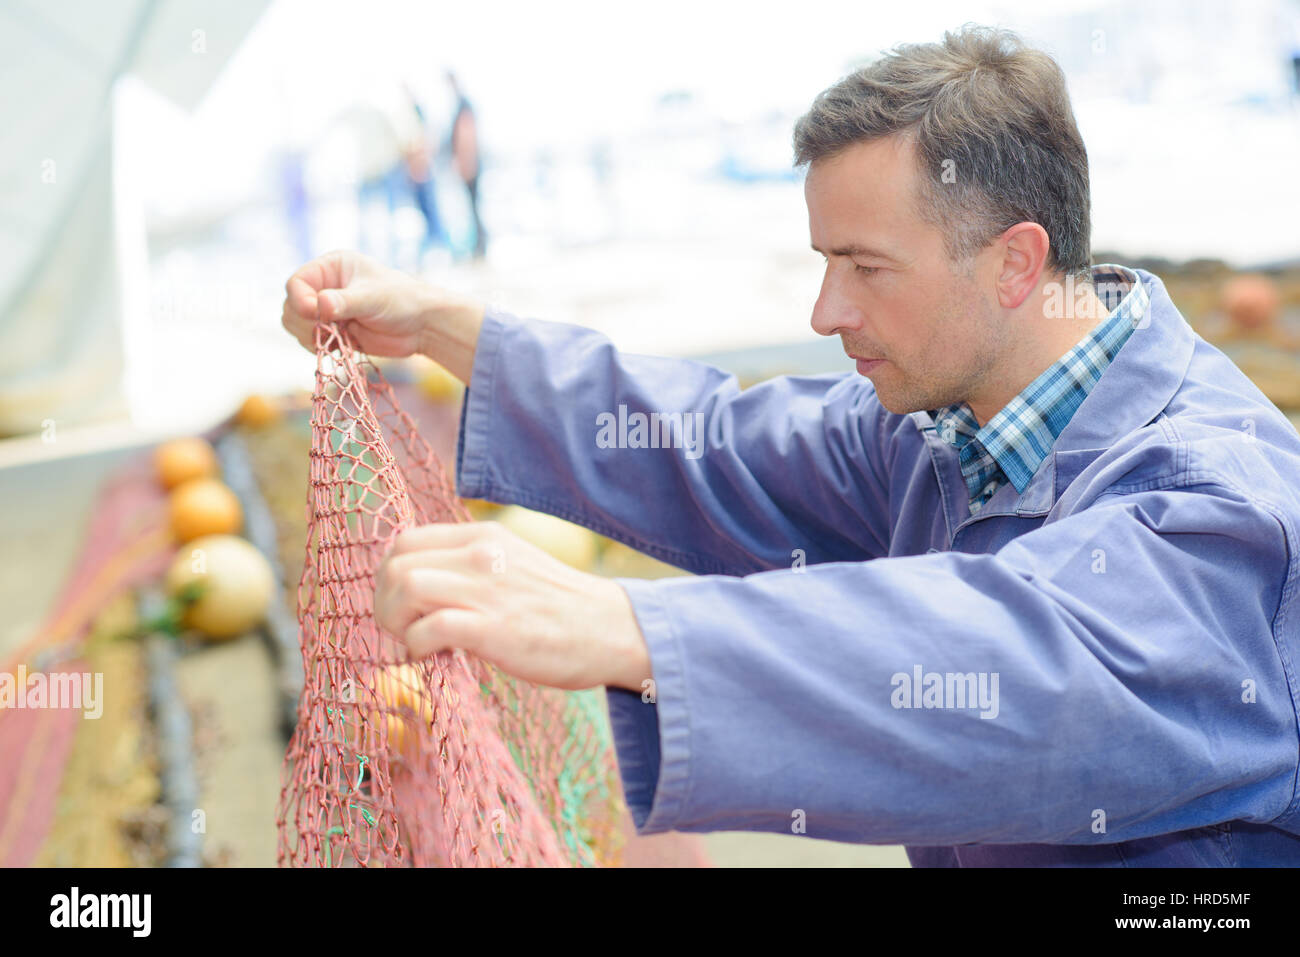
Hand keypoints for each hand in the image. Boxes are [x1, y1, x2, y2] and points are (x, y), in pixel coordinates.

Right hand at [281, 249, 484, 381]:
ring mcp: (326, 311)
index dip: (299, 301)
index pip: (296, 283)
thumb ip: (345, 302)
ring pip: (296, 326)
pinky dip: (320, 347)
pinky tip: (343, 346)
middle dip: (304, 322)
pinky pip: (310, 342)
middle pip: (290, 306)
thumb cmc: (402, 300)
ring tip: (340, 337)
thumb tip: (320, 304)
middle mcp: (324, 286)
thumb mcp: (373, 298)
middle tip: (330, 330)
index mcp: (330, 267)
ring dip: (311, 336)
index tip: (314, 315)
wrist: (422, 326)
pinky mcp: (333, 332)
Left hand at [373, 521, 651, 691]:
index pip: (404, 541)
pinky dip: (416, 648)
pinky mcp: (493, 628)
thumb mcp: (512, 564)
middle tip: (404, 630)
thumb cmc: (559, 607)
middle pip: (396, 565)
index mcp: (483, 536)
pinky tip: (433, 658)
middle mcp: (480, 553)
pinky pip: (428, 629)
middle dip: (385, 602)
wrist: (611, 630)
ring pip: (405, 588)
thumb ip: (470, 565)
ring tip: (414, 644)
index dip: (388, 576)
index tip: (403, 605)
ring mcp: (486, 589)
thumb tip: (420, 585)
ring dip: (396, 622)